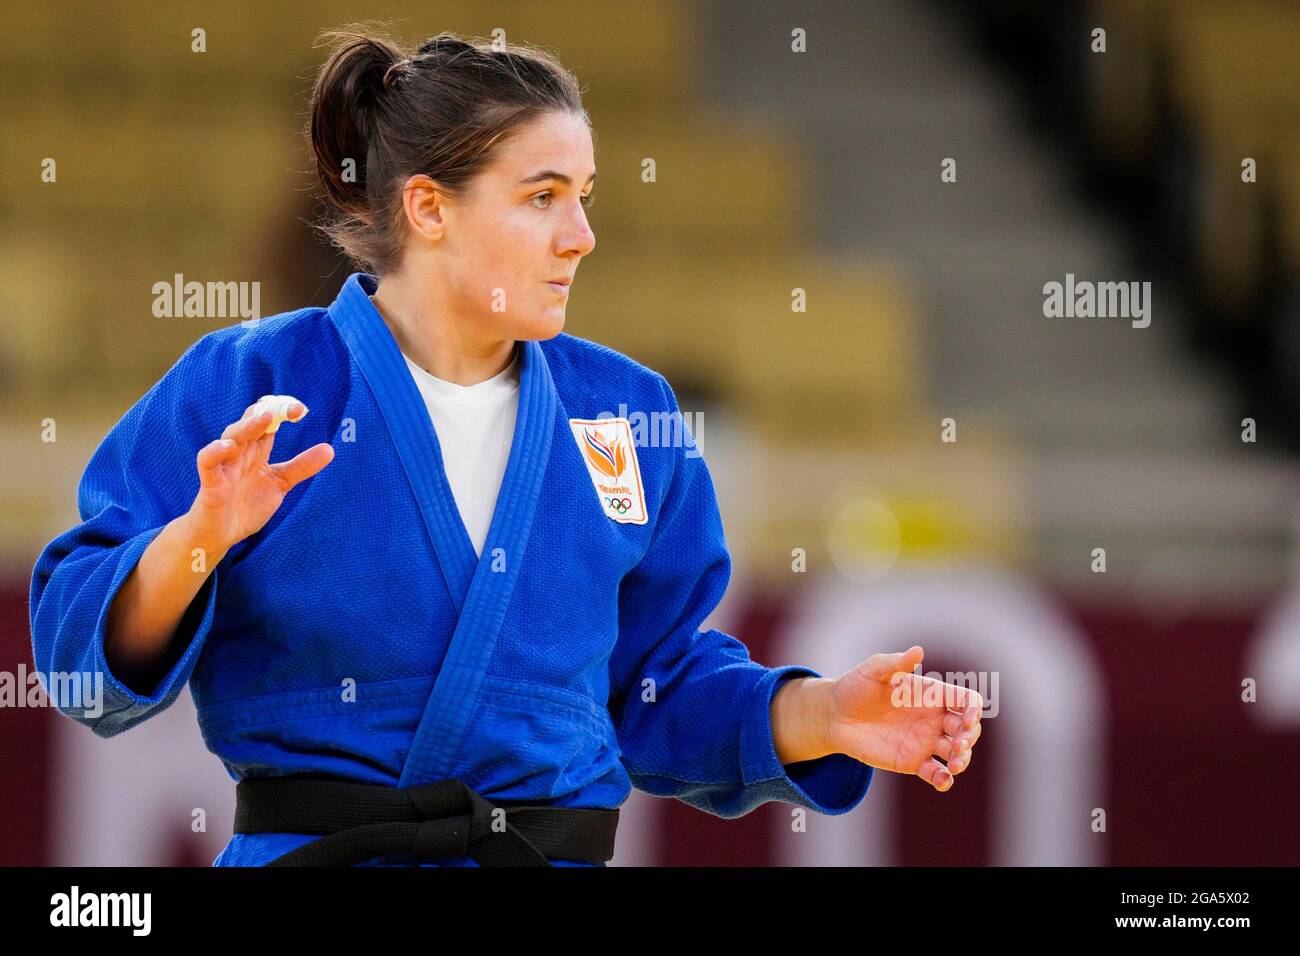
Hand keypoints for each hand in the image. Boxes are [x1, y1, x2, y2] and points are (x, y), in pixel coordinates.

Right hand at [186, 402, 333, 556]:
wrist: (220, 534)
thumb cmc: (246, 504)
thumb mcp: (280, 483)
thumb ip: (302, 466)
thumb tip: (330, 449)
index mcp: (256, 451)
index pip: (268, 422)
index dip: (282, 411)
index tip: (301, 409)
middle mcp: (240, 453)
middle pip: (251, 423)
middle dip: (269, 412)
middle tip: (291, 408)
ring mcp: (224, 466)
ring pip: (231, 437)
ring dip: (247, 426)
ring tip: (264, 417)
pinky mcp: (211, 484)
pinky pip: (207, 463)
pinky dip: (214, 452)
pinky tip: (228, 447)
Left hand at [826, 646, 983, 791]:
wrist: (834, 715)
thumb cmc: (856, 686)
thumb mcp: (874, 670)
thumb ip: (896, 663)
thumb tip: (919, 650)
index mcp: (931, 694)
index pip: (964, 701)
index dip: (973, 709)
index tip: (969, 718)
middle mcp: (933, 718)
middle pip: (966, 729)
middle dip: (969, 737)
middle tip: (958, 744)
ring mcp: (925, 742)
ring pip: (956, 753)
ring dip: (962, 760)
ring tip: (954, 765)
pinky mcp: (912, 762)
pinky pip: (935, 774)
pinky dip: (944, 780)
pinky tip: (942, 780)